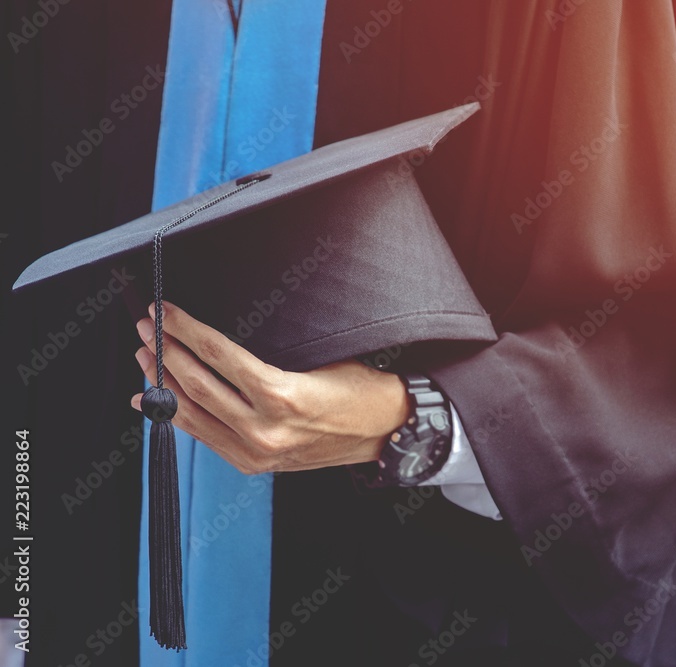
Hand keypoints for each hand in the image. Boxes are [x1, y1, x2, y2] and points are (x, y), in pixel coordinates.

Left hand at [131, 301, 409, 474]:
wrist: (386, 430)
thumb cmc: (360, 388)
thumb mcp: (320, 358)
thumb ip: (266, 358)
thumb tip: (218, 339)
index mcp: (282, 395)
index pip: (218, 355)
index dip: (185, 331)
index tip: (164, 313)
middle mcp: (264, 429)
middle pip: (197, 384)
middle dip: (166, 352)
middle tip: (147, 328)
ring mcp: (257, 452)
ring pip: (193, 414)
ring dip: (164, 384)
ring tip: (146, 357)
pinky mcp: (255, 463)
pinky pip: (204, 437)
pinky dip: (177, 416)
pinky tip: (158, 401)